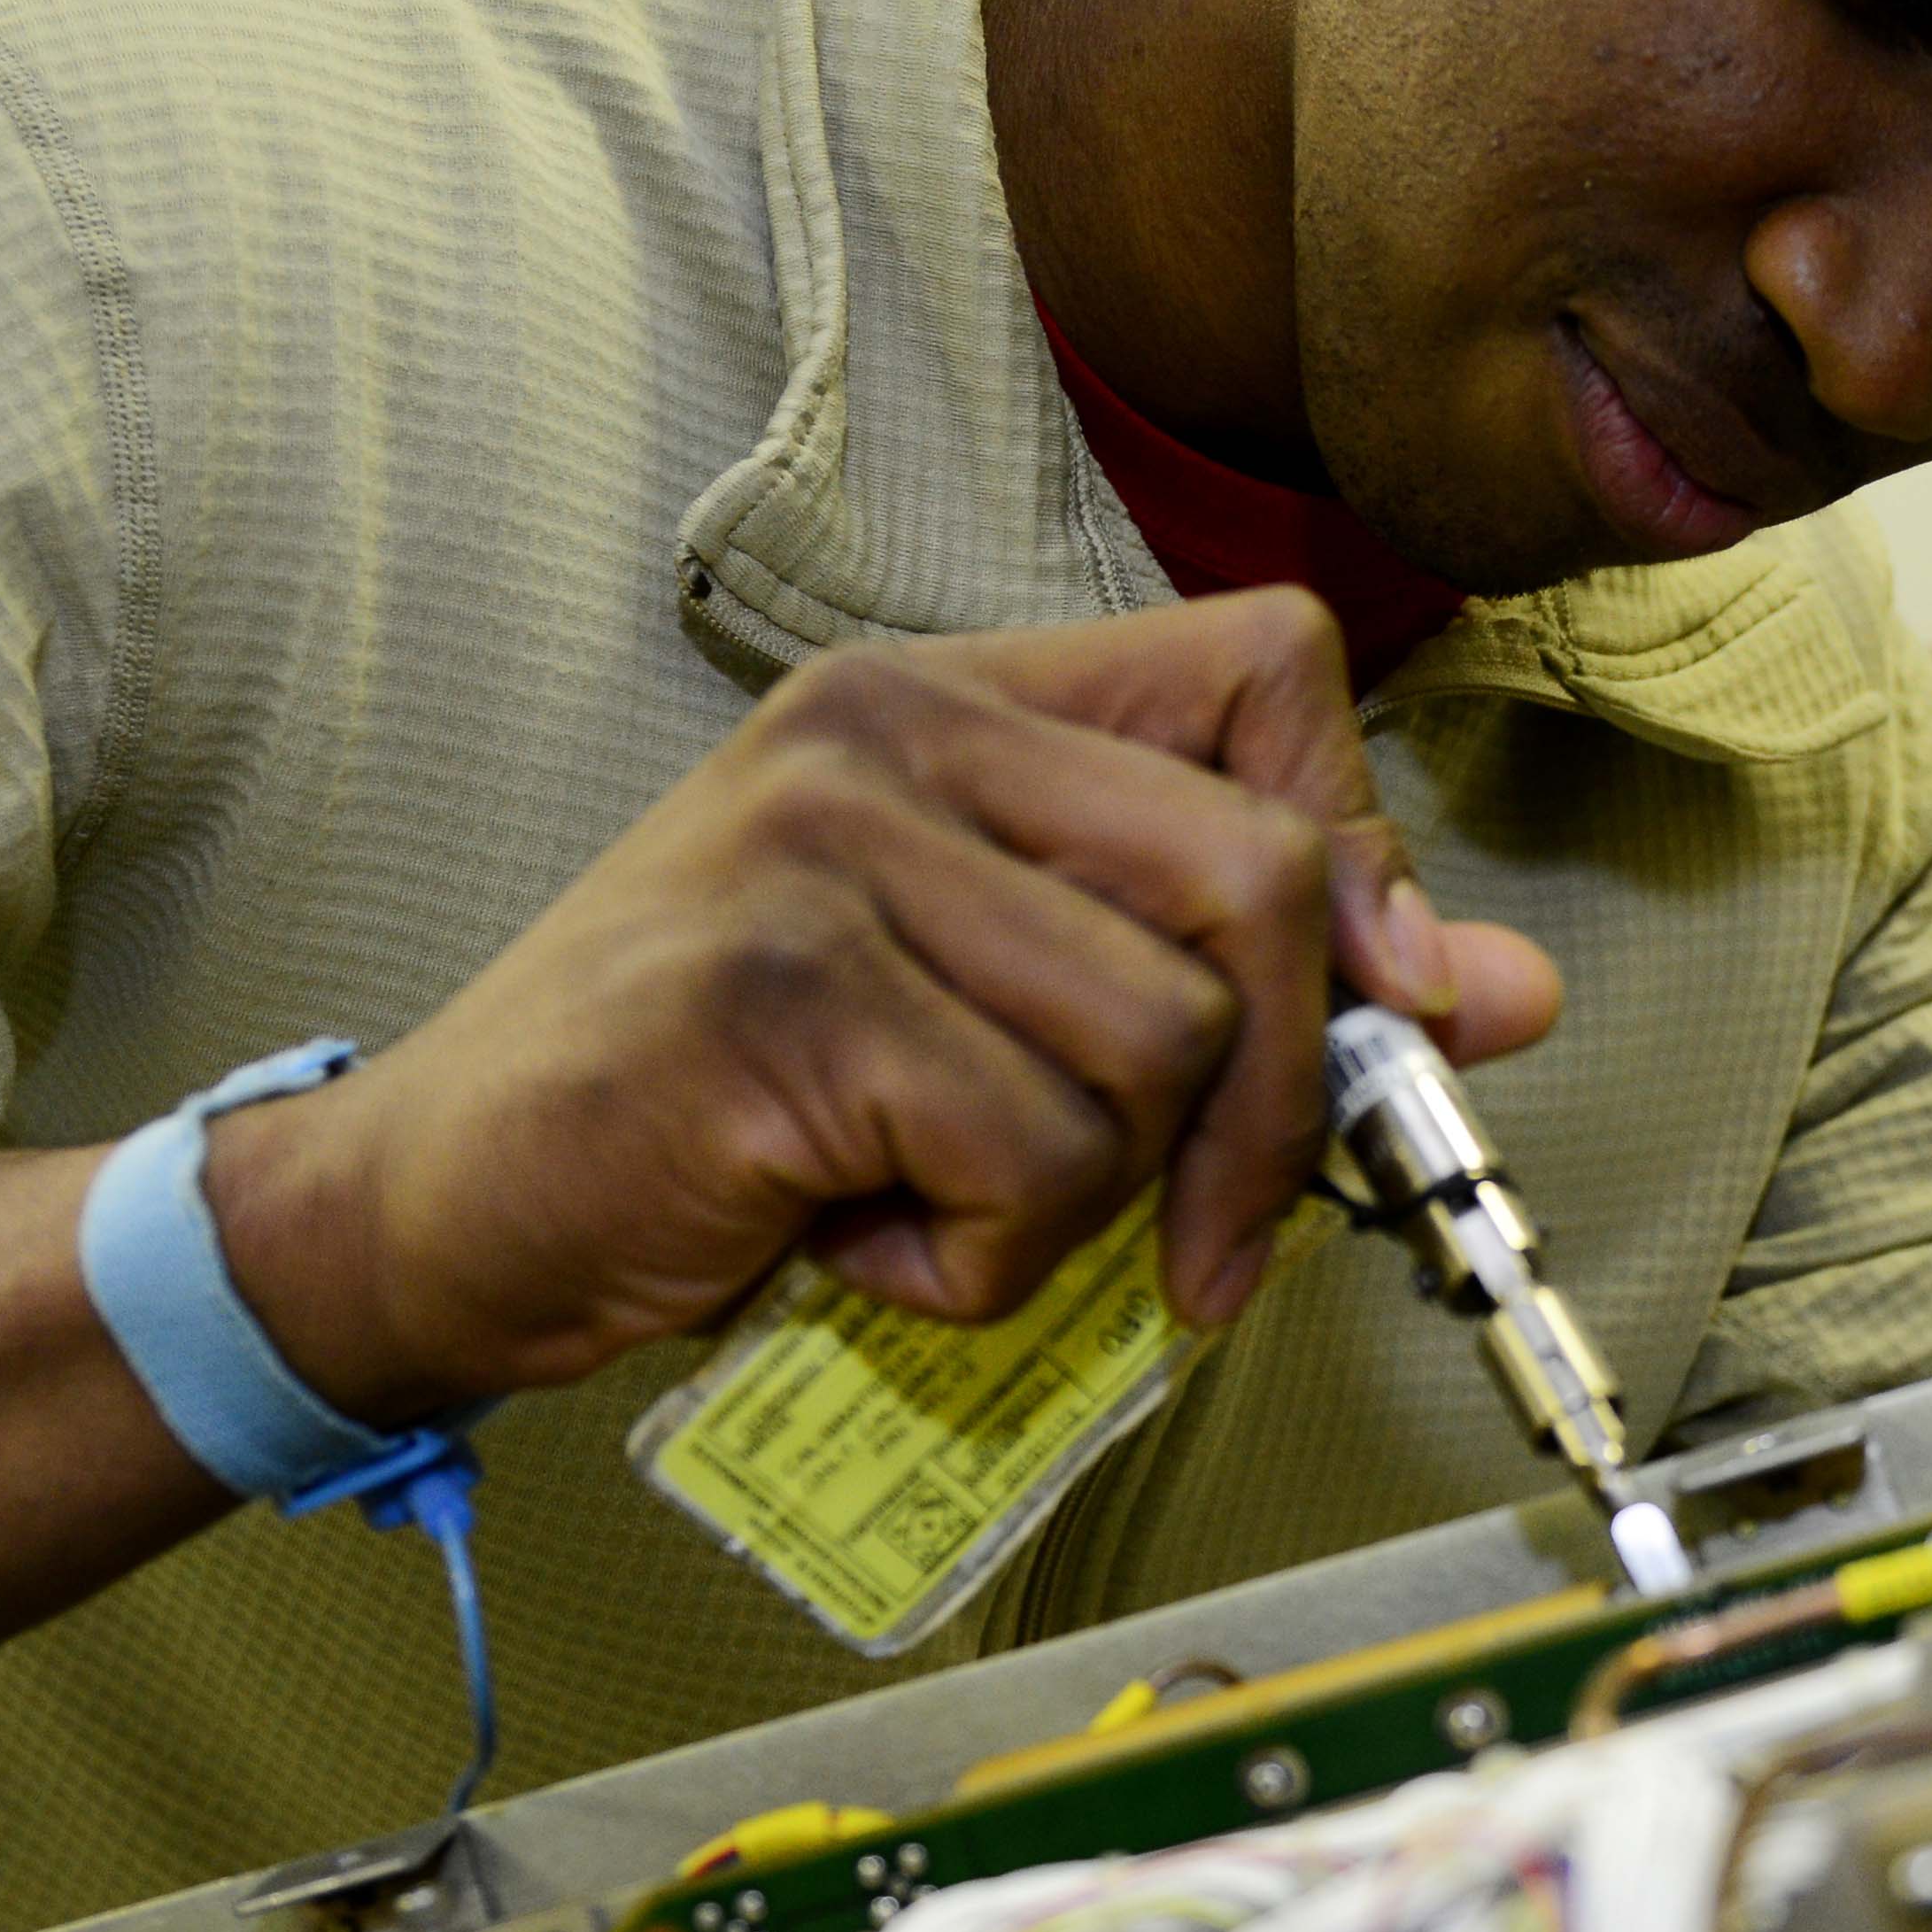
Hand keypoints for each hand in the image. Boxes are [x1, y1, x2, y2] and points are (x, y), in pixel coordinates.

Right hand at [213, 589, 1560, 1400]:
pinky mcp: (781, 1004)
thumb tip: (1497, 993)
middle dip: (1281, 1103)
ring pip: (1166, 1043)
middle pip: (1264, 875)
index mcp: (946, 697)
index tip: (1351, 1019)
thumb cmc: (706, 1110)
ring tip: (939, 1203)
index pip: (1272, 669)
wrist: (433, 1208)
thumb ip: (1222, 974)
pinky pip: (1038, 1159)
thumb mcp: (985, 1009)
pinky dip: (983, 1261)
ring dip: (1090, 1200)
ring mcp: (825, 854)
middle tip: (1196, 1237)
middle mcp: (888, 734)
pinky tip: (860, 1241)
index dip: (1357, 858)